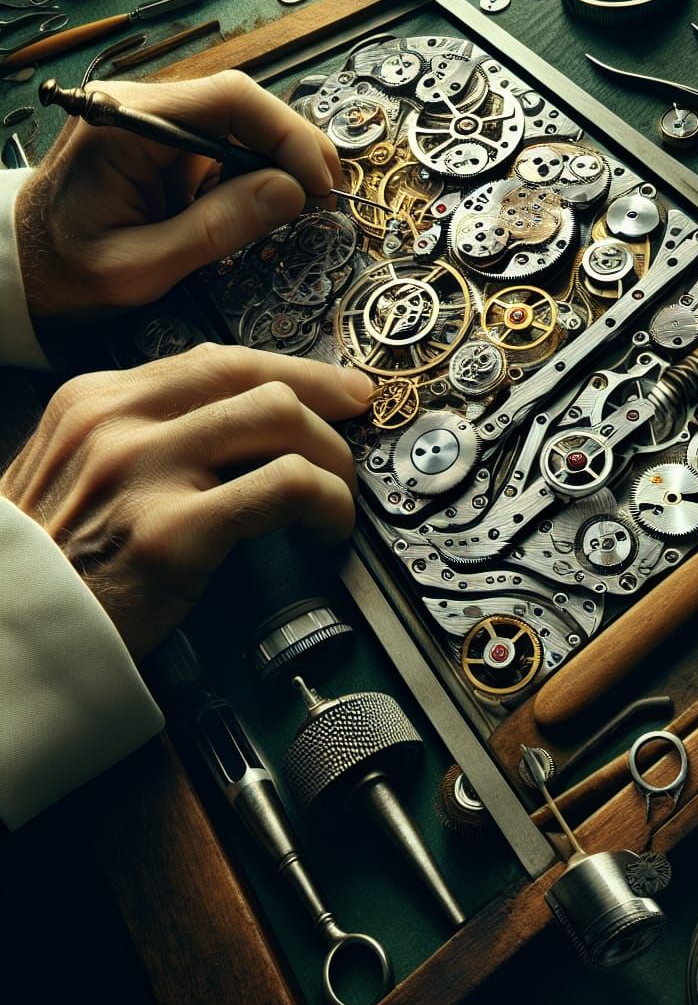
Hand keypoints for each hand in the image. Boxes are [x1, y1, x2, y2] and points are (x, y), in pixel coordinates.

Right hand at [0, 344, 371, 656]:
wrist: (11, 642)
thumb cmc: (48, 571)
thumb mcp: (71, 474)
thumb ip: (137, 439)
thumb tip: (232, 426)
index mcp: (93, 402)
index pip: (211, 362)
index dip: (283, 370)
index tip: (324, 386)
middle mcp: (116, 422)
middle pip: (252, 375)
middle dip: (323, 393)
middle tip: (356, 418)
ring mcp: (143, 471)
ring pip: (279, 416)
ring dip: (330, 453)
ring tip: (337, 492)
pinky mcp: (172, 532)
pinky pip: (287, 486)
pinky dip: (328, 501)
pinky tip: (327, 529)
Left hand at [16, 71, 340, 322]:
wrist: (15, 270)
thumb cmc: (61, 271)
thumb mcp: (141, 266)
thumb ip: (217, 228)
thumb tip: (289, 192)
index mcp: (124, 124)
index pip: (229, 99)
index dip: (288, 133)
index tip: (318, 178)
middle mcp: (136, 108)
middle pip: (240, 106)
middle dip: (289, 148)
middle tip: (323, 194)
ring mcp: (147, 122)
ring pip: (235, 126)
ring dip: (271, 164)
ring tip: (298, 205)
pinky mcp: (155, 143)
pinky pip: (217, 147)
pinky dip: (246, 175)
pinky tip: (259, 207)